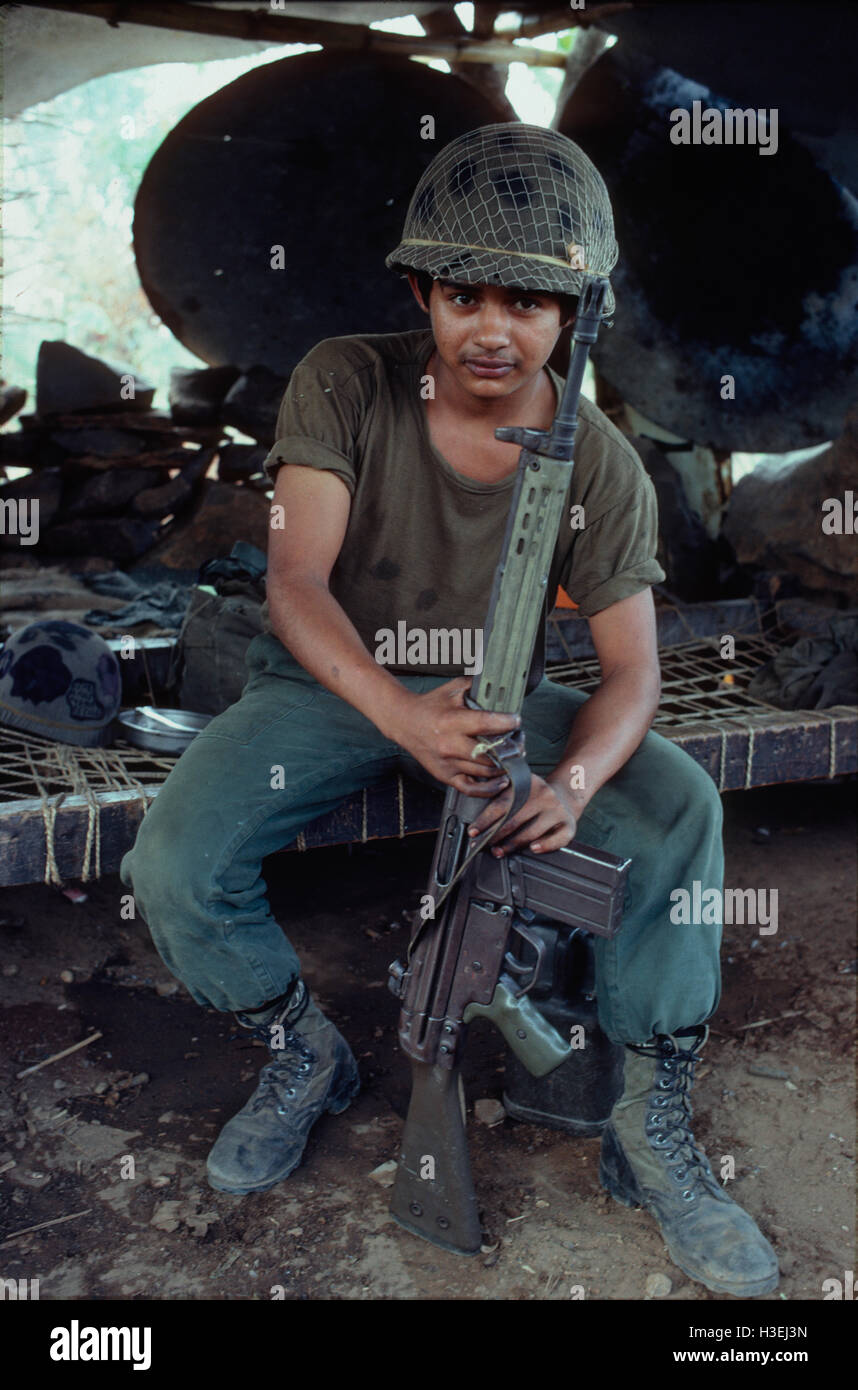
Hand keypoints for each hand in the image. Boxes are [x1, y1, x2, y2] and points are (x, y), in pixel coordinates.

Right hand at [388, 677, 520, 796]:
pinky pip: (471, 789)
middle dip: (510, 748)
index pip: (486, 724)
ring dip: (504, 765)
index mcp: (452, 721)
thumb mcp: (453, 689)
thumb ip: (476, 686)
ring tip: (513, 756)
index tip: (516, 720)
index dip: (507, 722)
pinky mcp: (445, 776)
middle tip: (519, 741)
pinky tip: (501, 780)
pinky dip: (489, 788)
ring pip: (485, 771)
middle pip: (489, 753)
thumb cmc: (431, 705)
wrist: (404, 722)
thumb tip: (500, 682)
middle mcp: (449, 745)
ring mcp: (448, 763)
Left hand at [467, 772, 577, 854]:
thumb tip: (476, 813)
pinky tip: (533, 849)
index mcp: (528, 784)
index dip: (485, 820)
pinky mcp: (568, 825)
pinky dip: (545, 845)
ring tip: (499, 851)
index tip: (473, 831)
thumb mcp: (519, 787)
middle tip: (483, 846)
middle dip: (495, 835)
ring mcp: (557, 811)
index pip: (502, 804)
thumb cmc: (534, 797)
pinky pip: (557, 839)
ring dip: (512, 844)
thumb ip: (499, 794)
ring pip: (531, 832)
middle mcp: (544, 795)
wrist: (566, 795)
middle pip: (515, 819)